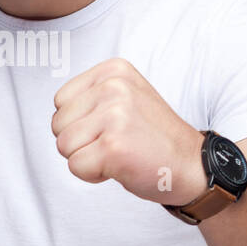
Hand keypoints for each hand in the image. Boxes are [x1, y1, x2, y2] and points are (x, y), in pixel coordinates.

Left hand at [51, 57, 208, 205]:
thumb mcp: (125, 98)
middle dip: (80, 141)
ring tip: (119, 153)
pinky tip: (122, 166)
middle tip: (117, 143)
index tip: (112, 127)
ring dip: (87, 158)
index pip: (60, 101)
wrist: (192, 164)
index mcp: (113, 70)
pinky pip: (76, 167)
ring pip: (63, 146)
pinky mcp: (113, 146)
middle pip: (58, 124)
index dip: (80, 122)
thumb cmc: (152, 137)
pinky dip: (94, 175)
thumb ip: (90, 97)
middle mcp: (113, 86)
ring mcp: (114, 115)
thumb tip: (55, 115)